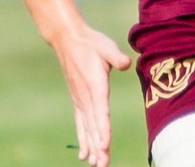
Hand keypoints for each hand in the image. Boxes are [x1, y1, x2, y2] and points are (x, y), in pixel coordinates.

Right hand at [52, 26, 132, 166]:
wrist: (68, 40)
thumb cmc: (91, 43)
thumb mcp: (106, 46)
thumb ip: (116, 56)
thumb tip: (126, 63)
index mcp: (95, 85)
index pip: (100, 111)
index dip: (103, 129)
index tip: (104, 146)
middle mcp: (86, 97)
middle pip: (93, 126)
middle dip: (98, 147)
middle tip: (103, 165)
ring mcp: (80, 100)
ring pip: (86, 129)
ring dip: (92, 147)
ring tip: (96, 165)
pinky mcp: (78, 101)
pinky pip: (80, 124)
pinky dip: (83, 140)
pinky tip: (84, 155)